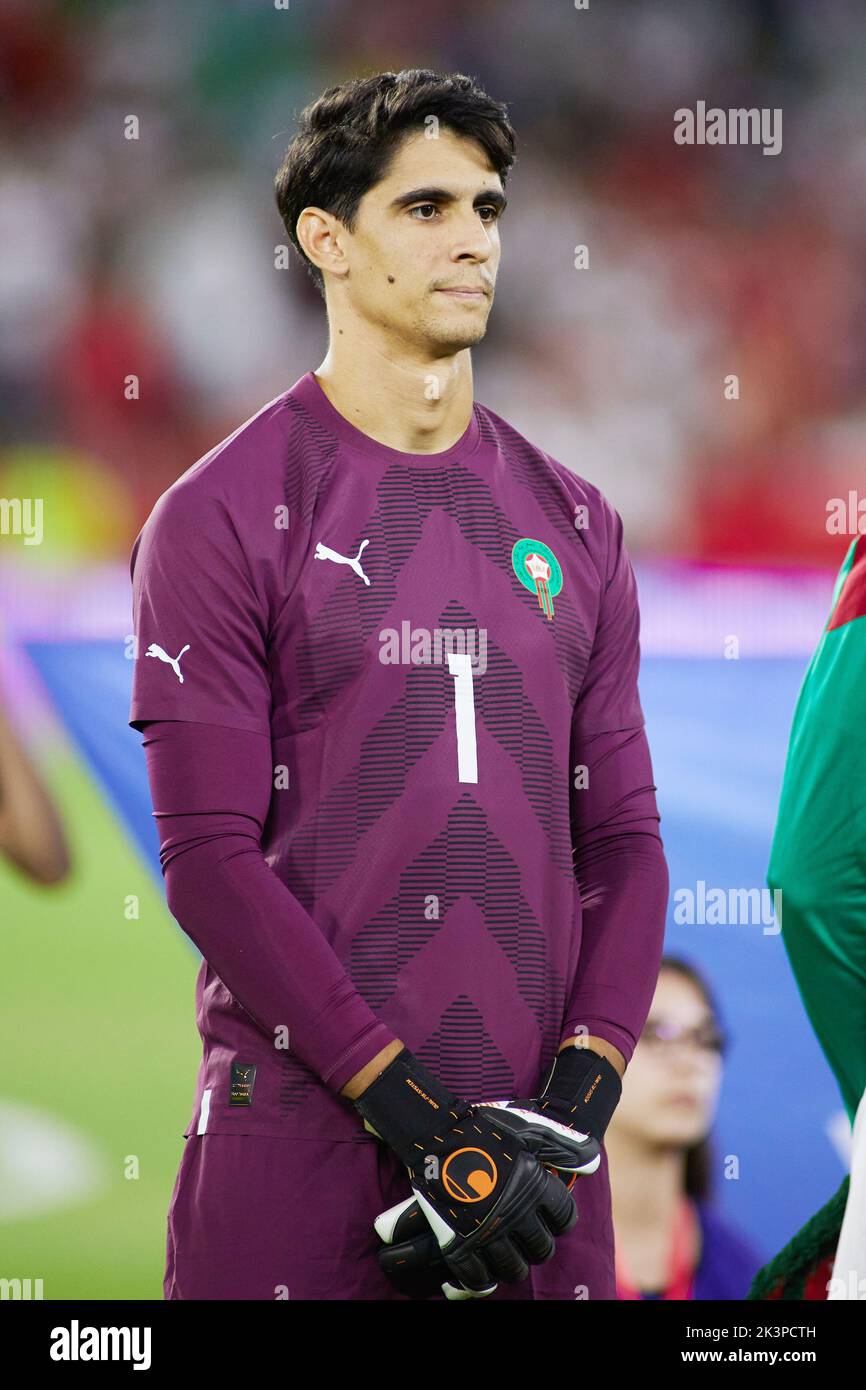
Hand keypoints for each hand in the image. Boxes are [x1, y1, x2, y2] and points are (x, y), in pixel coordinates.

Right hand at [354, 1048, 577, 1296]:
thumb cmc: (484, 1129)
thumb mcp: (527, 1129)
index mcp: (535, 1187)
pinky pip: (477, 1278)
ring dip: (514, 1264)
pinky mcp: (459, 1243)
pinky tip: (484, 1270)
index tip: (550, 1215)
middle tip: (527, 1236)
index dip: (560, 1218)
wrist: (436, 1136)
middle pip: (541, 1249)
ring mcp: (487, 1232)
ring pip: (513, 1269)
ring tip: (507, 1253)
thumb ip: (562, 1147)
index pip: (564, 1218)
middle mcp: (516, 1214)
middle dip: (538, 1244)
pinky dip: (482, 1279)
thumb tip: (592, 1163)